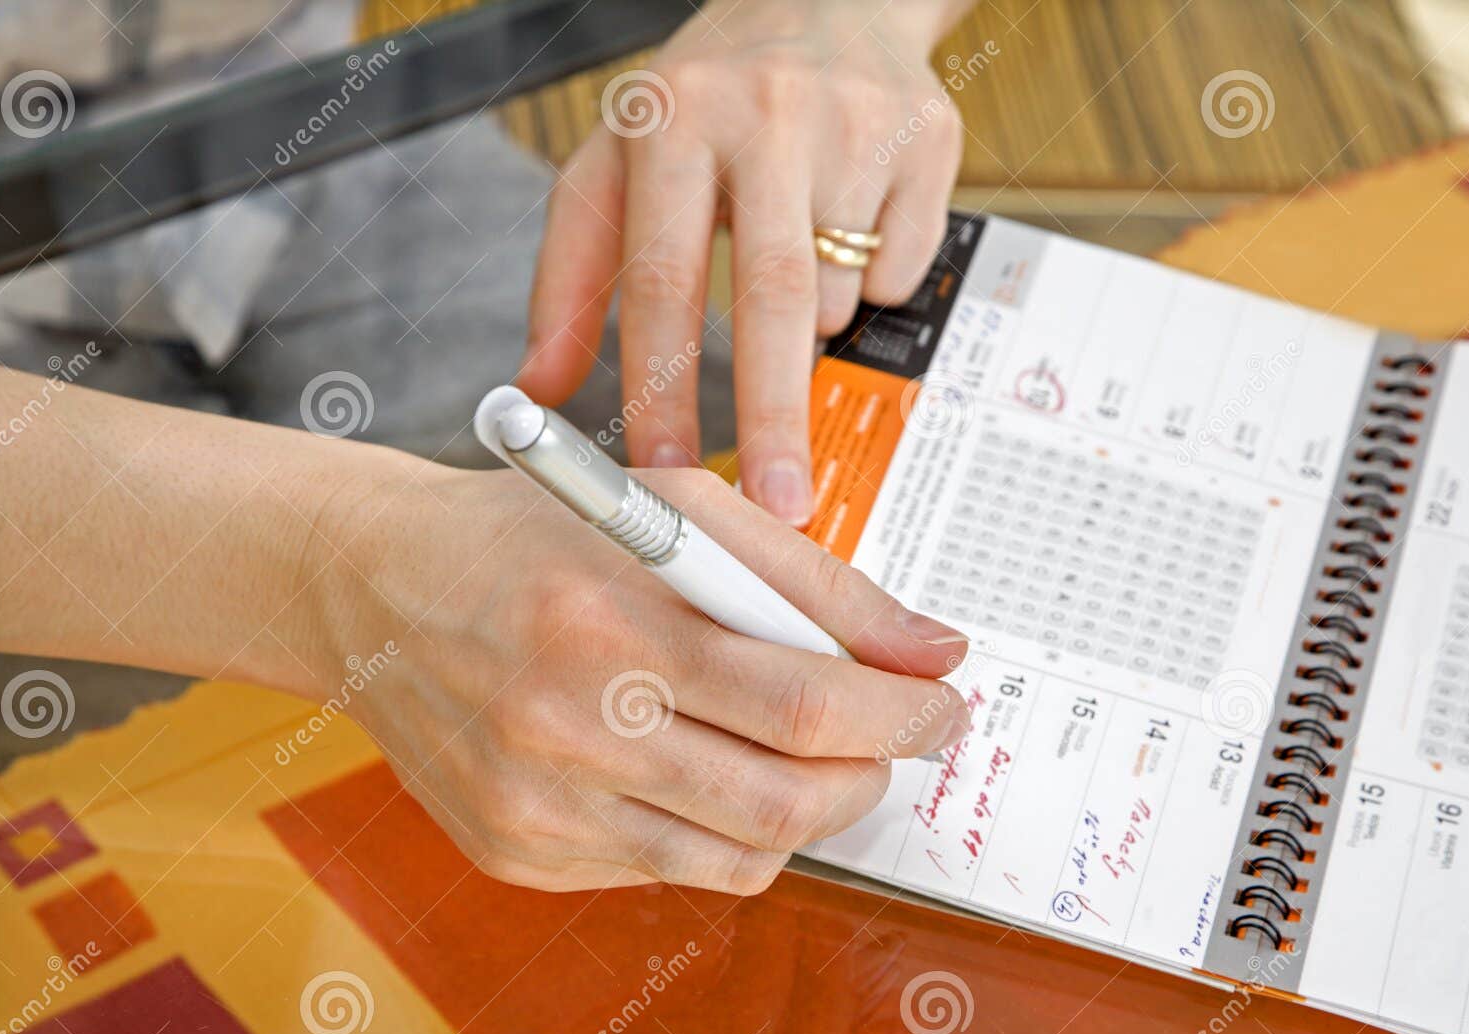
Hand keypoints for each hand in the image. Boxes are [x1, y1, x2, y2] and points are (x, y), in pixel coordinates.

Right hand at [313, 465, 969, 893]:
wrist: (377, 588)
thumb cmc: (538, 536)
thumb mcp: (679, 508)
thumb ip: (815, 579)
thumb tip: (934, 652)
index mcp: (612, 625)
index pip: (805, 707)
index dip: (902, 717)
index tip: (943, 706)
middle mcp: (567, 730)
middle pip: (785, 802)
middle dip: (871, 776)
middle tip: (891, 739)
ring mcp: (537, 808)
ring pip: (739, 859)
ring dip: (807, 811)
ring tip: (807, 756)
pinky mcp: (517, 854)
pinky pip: (669, 870)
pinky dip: (718, 827)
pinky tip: (699, 766)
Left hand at [516, 0, 968, 524]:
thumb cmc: (708, 92)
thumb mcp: (616, 160)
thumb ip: (570, 274)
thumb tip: (540, 385)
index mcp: (672, 118)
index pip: (663, 280)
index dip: (663, 388)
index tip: (664, 471)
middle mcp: (767, 112)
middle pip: (775, 299)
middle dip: (774, 417)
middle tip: (784, 506)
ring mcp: (857, 122)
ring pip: (839, 291)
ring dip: (811, 325)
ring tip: (791, 261)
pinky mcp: (928, 136)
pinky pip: (900, 269)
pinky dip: (868, 283)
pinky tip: (847, 229)